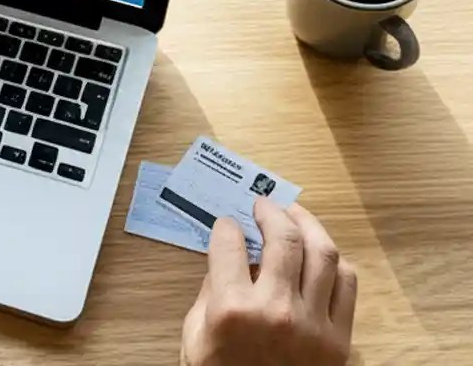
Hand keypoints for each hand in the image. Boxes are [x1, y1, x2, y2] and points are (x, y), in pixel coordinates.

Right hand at [181, 199, 357, 365]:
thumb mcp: (195, 338)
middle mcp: (276, 310)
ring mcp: (313, 323)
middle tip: (262, 205)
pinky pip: (347, 284)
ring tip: (294, 215)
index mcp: (232, 310)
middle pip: (283, 238)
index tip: (226, 224)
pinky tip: (320, 253)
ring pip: (323, 253)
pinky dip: (335, 261)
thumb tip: (228, 258)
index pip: (229, 244)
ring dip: (308, 225)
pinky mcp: (340, 338)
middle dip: (270, 212)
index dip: (225, 227)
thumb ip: (209, 294)